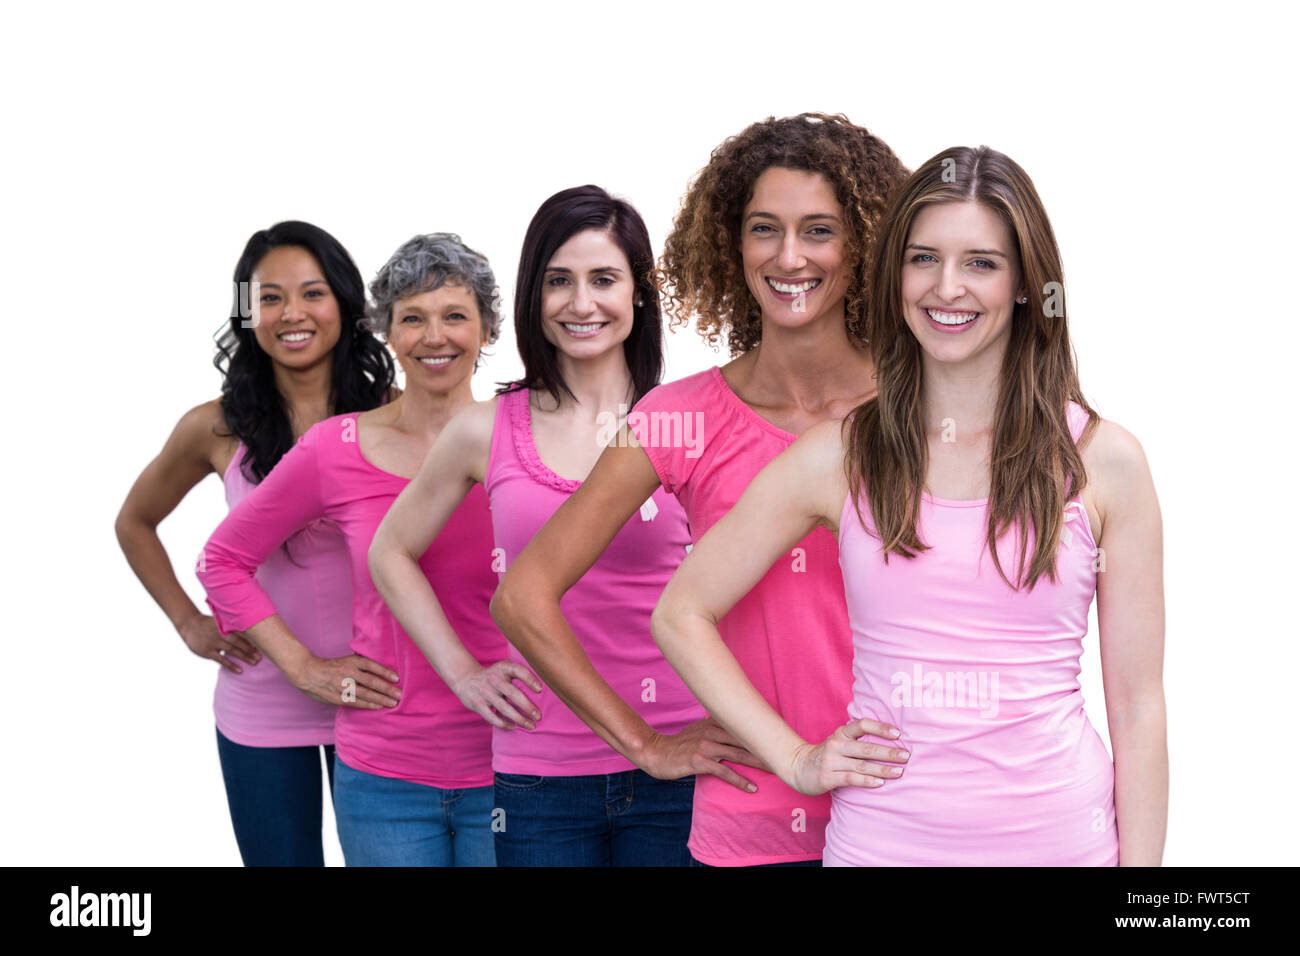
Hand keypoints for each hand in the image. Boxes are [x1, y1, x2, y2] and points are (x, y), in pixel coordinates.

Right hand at [177, 613, 260, 673]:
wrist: (189, 626)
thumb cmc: (210, 624)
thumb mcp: (220, 620)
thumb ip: (233, 624)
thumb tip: (252, 627)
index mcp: (225, 624)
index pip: (241, 631)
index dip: (252, 638)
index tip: (263, 643)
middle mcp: (220, 633)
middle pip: (239, 641)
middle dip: (251, 649)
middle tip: (262, 655)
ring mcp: (213, 642)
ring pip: (232, 651)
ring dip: (245, 657)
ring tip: (255, 662)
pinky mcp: (208, 652)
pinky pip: (221, 660)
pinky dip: (231, 665)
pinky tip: (240, 671)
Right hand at [290, 654, 401, 708]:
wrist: (308, 672)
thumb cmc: (330, 666)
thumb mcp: (346, 659)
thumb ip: (360, 663)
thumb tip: (379, 668)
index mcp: (352, 662)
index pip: (372, 666)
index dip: (385, 672)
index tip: (397, 678)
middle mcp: (348, 673)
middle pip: (371, 681)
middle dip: (387, 689)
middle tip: (400, 694)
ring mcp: (343, 686)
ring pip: (365, 693)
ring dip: (380, 698)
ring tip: (393, 702)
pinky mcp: (337, 697)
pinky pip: (355, 702)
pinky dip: (367, 705)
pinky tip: (377, 707)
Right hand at [449, 661, 542, 729]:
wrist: (466, 679)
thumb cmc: (493, 675)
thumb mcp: (503, 667)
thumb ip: (519, 670)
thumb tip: (544, 677)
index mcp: (503, 668)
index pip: (518, 670)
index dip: (530, 679)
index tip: (540, 690)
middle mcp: (494, 678)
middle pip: (513, 693)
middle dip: (527, 706)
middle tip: (538, 716)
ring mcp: (485, 691)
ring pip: (504, 708)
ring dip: (519, 718)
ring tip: (531, 726)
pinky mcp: (477, 704)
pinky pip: (492, 717)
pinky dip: (503, 724)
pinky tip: (513, 727)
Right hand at [642, 716, 769, 792]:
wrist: (656, 753)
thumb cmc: (678, 745)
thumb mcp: (697, 730)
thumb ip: (715, 727)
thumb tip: (734, 729)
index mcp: (713, 722)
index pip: (743, 726)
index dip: (761, 732)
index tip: (779, 738)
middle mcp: (712, 731)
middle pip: (745, 740)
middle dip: (766, 748)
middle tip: (785, 755)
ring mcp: (706, 746)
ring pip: (739, 755)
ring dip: (759, 764)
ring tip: (775, 771)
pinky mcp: (700, 761)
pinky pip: (725, 771)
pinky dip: (740, 781)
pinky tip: (751, 788)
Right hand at [787, 718, 908, 795]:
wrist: (798, 767)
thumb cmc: (827, 755)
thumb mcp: (839, 741)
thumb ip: (858, 740)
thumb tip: (891, 741)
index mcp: (841, 733)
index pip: (862, 725)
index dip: (880, 728)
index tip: (898, 734)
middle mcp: (836, 744)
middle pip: (867, 748)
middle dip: (889, 752)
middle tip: (906, 756)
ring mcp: (831, 761)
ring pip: (862, 765)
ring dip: (883, 769)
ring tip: (899, 772)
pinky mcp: (827, 777)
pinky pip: (851, 778)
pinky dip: (867, 781)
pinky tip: (880, 783)